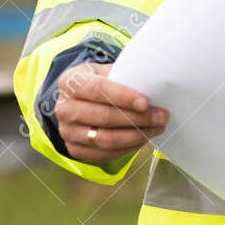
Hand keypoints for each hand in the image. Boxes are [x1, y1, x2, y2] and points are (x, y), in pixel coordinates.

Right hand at [52, 62, 166, 163]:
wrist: (80, 100)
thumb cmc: (100, 82)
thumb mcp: (107, 71)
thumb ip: (125, 76)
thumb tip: (154, 84)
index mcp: (70, 82)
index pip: (97, 89)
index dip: (123, 97)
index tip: (145, 103)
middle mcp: (63, 108)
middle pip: (103, 117)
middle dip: (137, 119)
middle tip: (161, 117)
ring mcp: (67, 131)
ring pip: (105, 139)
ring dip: (136, 136)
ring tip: (156, 128)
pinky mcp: (74, 149)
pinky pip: (104, 154)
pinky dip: (127, 148)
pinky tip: (142, 139)